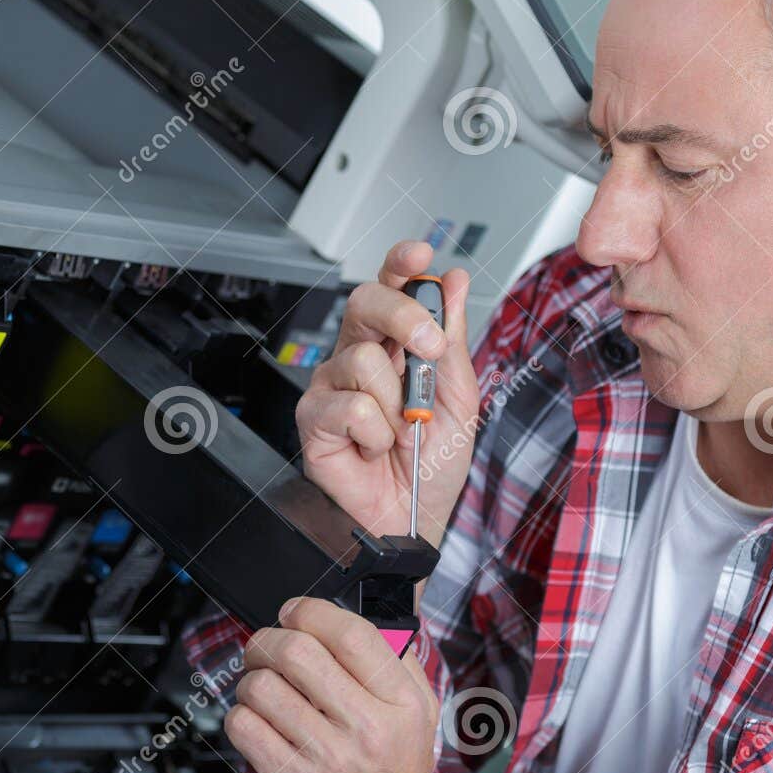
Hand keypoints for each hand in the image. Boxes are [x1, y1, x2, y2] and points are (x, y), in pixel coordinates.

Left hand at [224, 598, 437, 772]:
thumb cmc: (396, 769)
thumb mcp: (419, 713)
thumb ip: (396, 659)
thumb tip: (358, 610)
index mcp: (401, 704)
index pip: (351, 635)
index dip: (311, 610)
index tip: (296, 611)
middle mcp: (366, 730)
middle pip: (296, 651)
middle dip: (269, 638)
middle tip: (269, 645)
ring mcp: (326, 758)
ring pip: (261, 686)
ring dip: (252, 677)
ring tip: (264, 685)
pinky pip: (243, 725)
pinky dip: (242, 714)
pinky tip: (260, 719)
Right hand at [296, 240, 476, 544]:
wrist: (415, 520)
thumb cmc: (432, 465)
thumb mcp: (459, 398)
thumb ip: (452, 340)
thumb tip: (455, 282)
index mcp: (396, 343)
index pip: (392, 287)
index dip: (400, 263)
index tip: (419, 253)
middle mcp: (359, 355)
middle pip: (366, 301)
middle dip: (403, 314)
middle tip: (429, 348)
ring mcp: (332, 383)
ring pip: (364, 358)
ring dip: (397, 403)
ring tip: (400, 432)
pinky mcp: (313, 417)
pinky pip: (350, 405)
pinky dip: (376, 433)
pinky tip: (374, 449)